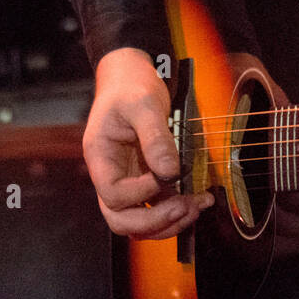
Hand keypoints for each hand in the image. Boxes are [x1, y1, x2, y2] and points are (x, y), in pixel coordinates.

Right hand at [82, 46, 213, 238]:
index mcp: (100, 158)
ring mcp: (127, 180)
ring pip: (137, 221)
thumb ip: (156, 138)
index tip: (167, 175)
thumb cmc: (131, 87)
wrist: (131, 77)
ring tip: (197, 207)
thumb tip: (171, 171)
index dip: (141, 192)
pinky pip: (155, 206)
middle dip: (154, 221)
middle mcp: (110, 175)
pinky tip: (197, 200)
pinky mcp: (145, 179)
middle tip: (186, 207)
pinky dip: (174, 211)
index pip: (113, 194)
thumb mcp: (143, 105)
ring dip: (167, 222)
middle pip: (121, 219)